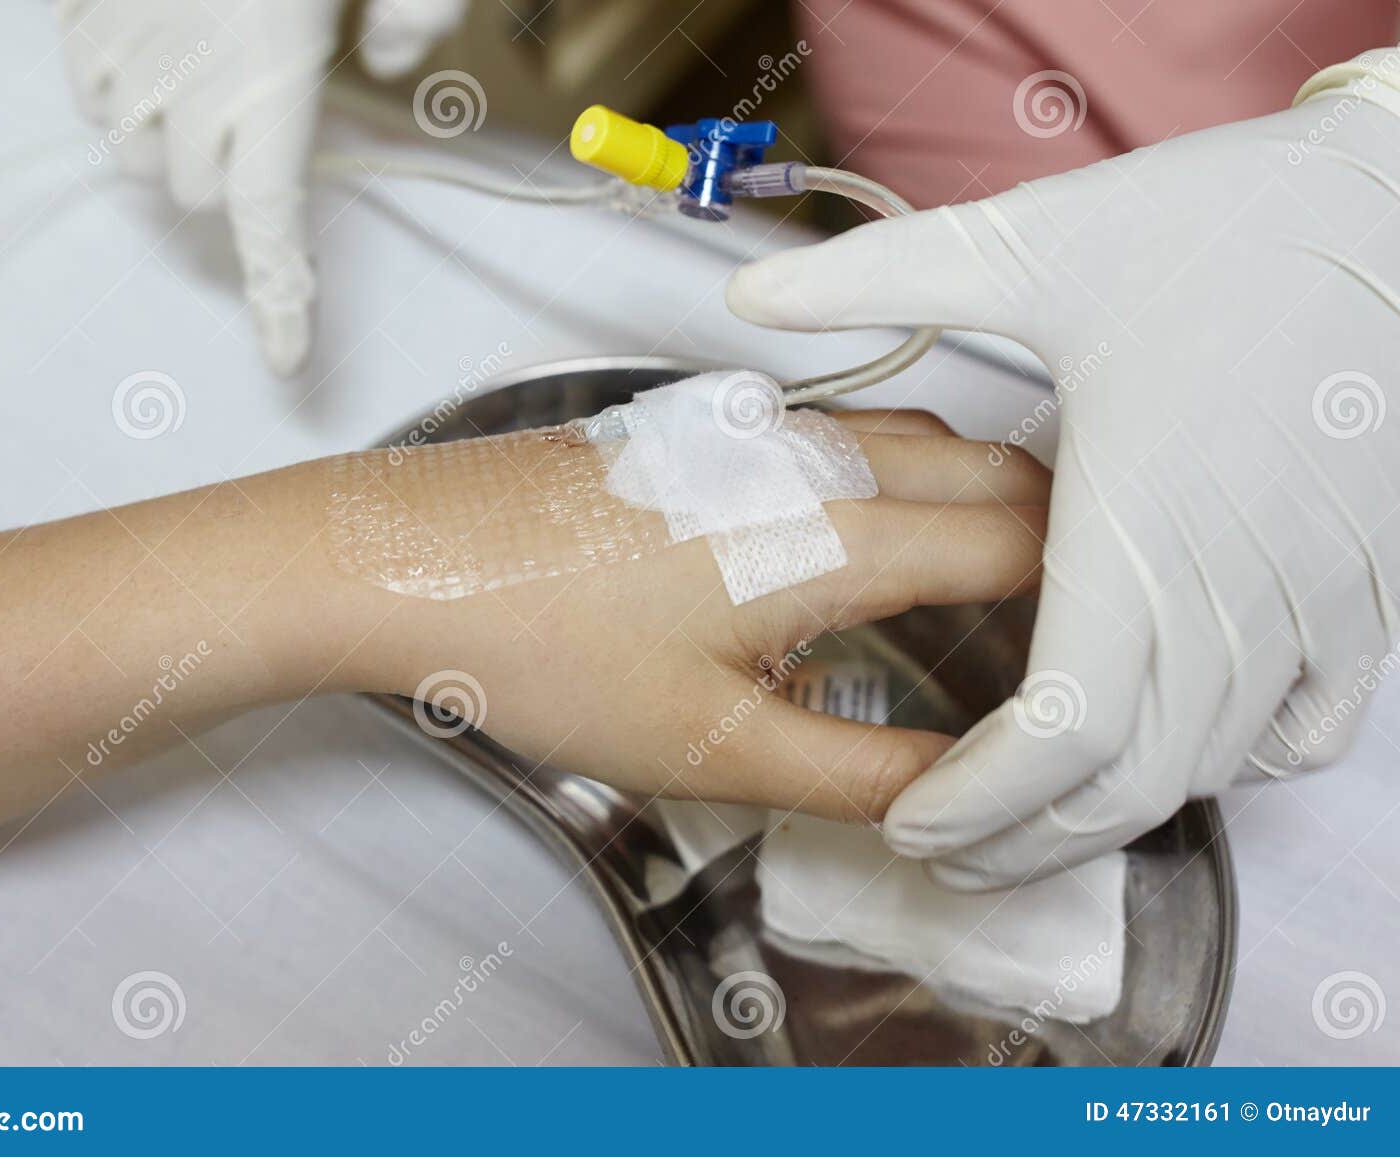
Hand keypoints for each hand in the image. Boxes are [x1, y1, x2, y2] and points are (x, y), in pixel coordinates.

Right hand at [57, 0, 464, 374]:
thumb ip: (410, 19)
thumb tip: (390, 69)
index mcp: (274, 78)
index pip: (271, 222)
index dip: (280, 299)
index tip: (286, 363)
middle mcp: (192, 77)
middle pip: (191, 194)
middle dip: (223, 179)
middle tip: (254, 124)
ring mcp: (123, 45)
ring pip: (130, 151)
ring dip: (165, 139)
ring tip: (202, 77)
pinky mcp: (77, 11)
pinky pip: (83, 88)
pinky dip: (113, 88)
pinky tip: (152, 41)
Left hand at [384, 409, 1047, 821]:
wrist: (406, 559)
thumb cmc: (537, 643)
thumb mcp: (709, 743)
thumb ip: (856, 771)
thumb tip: (952, 796)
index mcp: (838, 528)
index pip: (1023, 547)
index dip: (1078, 614)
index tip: (1088, 673)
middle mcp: (819, 454)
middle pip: (1001, 473)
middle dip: (1058, 548)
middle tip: (1063, 637)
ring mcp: (767, 427)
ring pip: (932, 442)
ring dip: (985, 507)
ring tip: (990, 603)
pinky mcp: (720, 430)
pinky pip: (861, 436)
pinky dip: (914, 485)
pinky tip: (877, 555)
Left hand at [727, 56, 1399, 885]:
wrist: (1388, 205)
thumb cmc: (1221, 223)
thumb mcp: (1030, 243)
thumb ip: (878, 281)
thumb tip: (752, 295)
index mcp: (1132, 524)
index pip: (1060, 729)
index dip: (983, 800)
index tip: (917, 825)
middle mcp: (1229, 580)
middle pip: (1129, 778)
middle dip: (1028, 838)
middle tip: (946, 850)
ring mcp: (1312, 592)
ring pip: (1213, 763)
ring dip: (1113, 809)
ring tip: (1029, 817)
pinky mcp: (1369, 580)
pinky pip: (1317, 721)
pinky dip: (1238, 760)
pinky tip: (1176, 747)